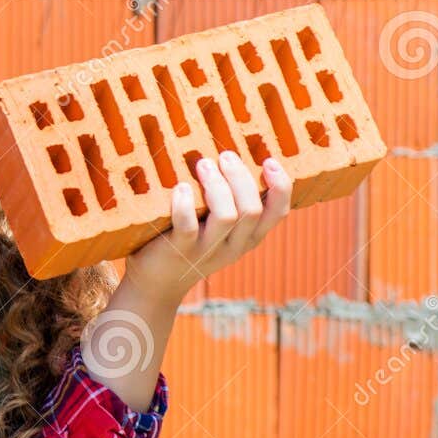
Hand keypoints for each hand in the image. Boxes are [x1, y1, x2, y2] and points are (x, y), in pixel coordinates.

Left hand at [124, 150, 292, 301]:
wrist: (157, 281)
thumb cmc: (187, 240)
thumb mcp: (215, 226)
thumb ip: (228, 201)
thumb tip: (230, 156)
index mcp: (248, 237)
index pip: (276, 213)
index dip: (280, 186)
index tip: (269, 161)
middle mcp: (233, 246)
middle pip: (251, 209)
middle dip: (240, 178)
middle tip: (225, 156)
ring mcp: (206, 251)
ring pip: (227, 216)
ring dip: (216, 186)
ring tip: (203, 164)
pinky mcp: (179, 251)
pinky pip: (187, 227)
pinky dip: (184, 205)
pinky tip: (181, 188)